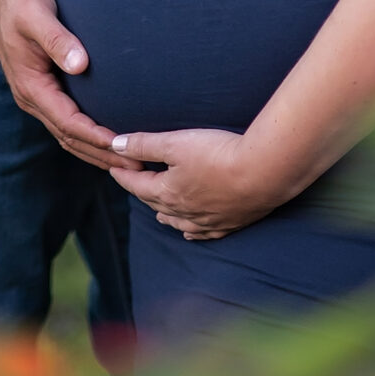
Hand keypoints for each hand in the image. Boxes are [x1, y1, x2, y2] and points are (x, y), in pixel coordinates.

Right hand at [0, 0, 116, 167]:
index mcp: (31, 86)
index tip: (122, 146)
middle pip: (69, 138)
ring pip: (68, 134)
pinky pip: (67, 121)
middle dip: (100, 154)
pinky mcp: (45, 88)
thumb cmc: (20, 2)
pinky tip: (107, 138)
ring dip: (95, 151)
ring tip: (127, 162)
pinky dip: (87, 135)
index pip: (67, 122)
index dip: (95, 137)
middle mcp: (33, 98)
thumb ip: (58, 40)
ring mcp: (37, 96)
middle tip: (135, 166)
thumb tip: (80, 65)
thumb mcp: (38, 16)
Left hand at [108, 128, 277, 239]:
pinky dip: (191, 231)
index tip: (113, 168)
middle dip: (141, 191)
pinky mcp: (228, 223)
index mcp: (167, 192)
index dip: (124, 174)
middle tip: (133, 182)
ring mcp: (206, 220)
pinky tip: (189, 232)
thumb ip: (144, 144)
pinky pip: (203, 233)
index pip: (137, 184)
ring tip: (156, 211)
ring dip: (164, 214)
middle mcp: (183, 212)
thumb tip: (114, 146)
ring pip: (177, 221)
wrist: (261, 174)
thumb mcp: (176, 143)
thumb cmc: (217, 154)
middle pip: (155, 201)